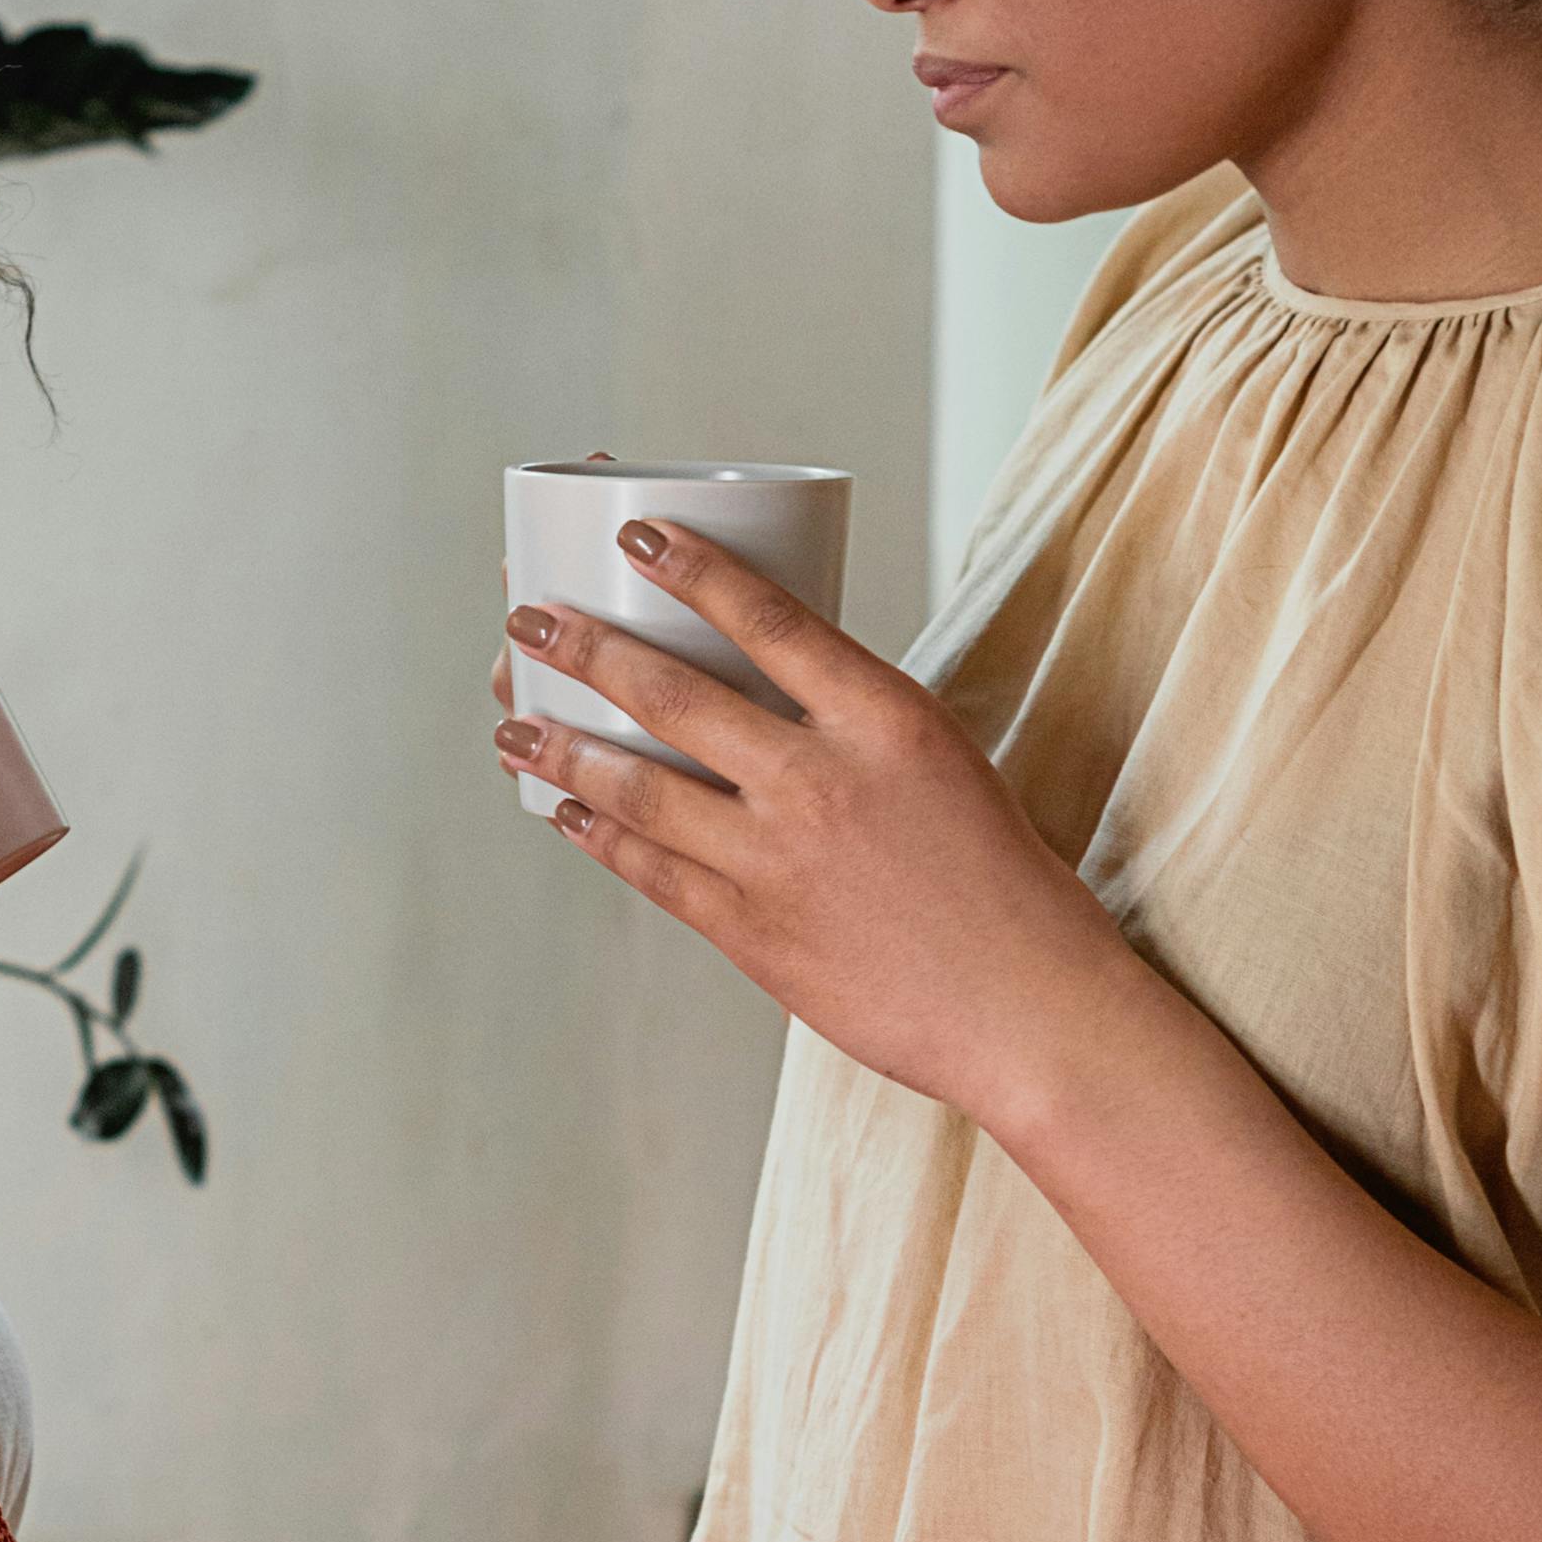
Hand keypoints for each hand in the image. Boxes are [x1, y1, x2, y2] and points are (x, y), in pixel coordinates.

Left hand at [494, 518, 1124, 1136]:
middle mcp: (823, 779)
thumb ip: (850, 731)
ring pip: (641, 786)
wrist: (1027, 1007)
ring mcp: (780, 859)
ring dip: (565, 747)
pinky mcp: (753, 934)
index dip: (692, 569)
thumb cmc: (998, 883)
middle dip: (587, 649)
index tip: (635, 535)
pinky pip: (653, 872)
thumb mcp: (940, 766)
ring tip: (515, 720)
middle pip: (677, 695)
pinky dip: (598, 837)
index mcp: (887, 719)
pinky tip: (562, 812)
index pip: (770, 618)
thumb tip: (756, 705)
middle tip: (528, 620)